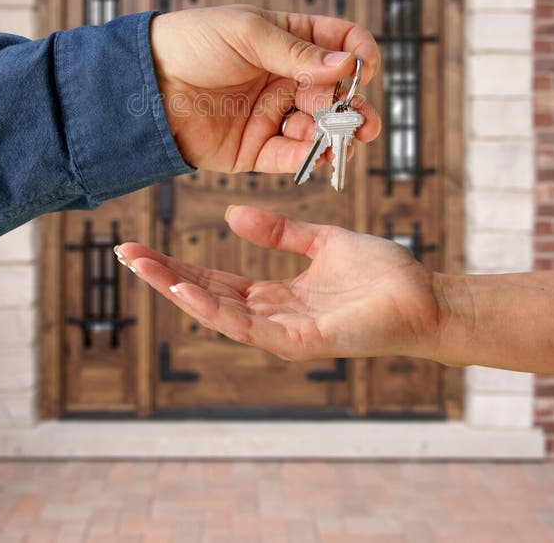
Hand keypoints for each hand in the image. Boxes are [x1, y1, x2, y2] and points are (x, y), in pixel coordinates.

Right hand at [116, 205, 439, 362]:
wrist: (428, 297)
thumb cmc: (382, 275)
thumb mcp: (322, 242)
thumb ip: (280, 231)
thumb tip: (231, 213)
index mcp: (277, 294)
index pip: (216, 278)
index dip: (178, 262)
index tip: (143, 245)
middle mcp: (274, 316)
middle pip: (208, 295)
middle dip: (166, 275)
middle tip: (126, 252)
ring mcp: (285, 332)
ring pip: (220, 313)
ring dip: (180, 290)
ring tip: (145, 267)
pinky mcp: (303, 340)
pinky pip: (250, 326)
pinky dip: (216, 309)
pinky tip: (188, 289)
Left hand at [150, 5, 380, 173]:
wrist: (144, 83)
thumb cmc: (190, 43)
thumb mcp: (246, 32)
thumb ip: (296, 52)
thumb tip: (346, 65)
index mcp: (287, 40)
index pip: (339, 43)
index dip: (358, 54)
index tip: (364, 68)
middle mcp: (286, 79)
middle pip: (337, 93)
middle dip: (355, 106)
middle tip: (364, 120)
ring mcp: (272, 114)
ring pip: (320, 127)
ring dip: (336, 134)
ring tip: (341, 137)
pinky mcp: (255, 148)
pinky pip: (291, 156)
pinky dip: (308, 157)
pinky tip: (318, 153)